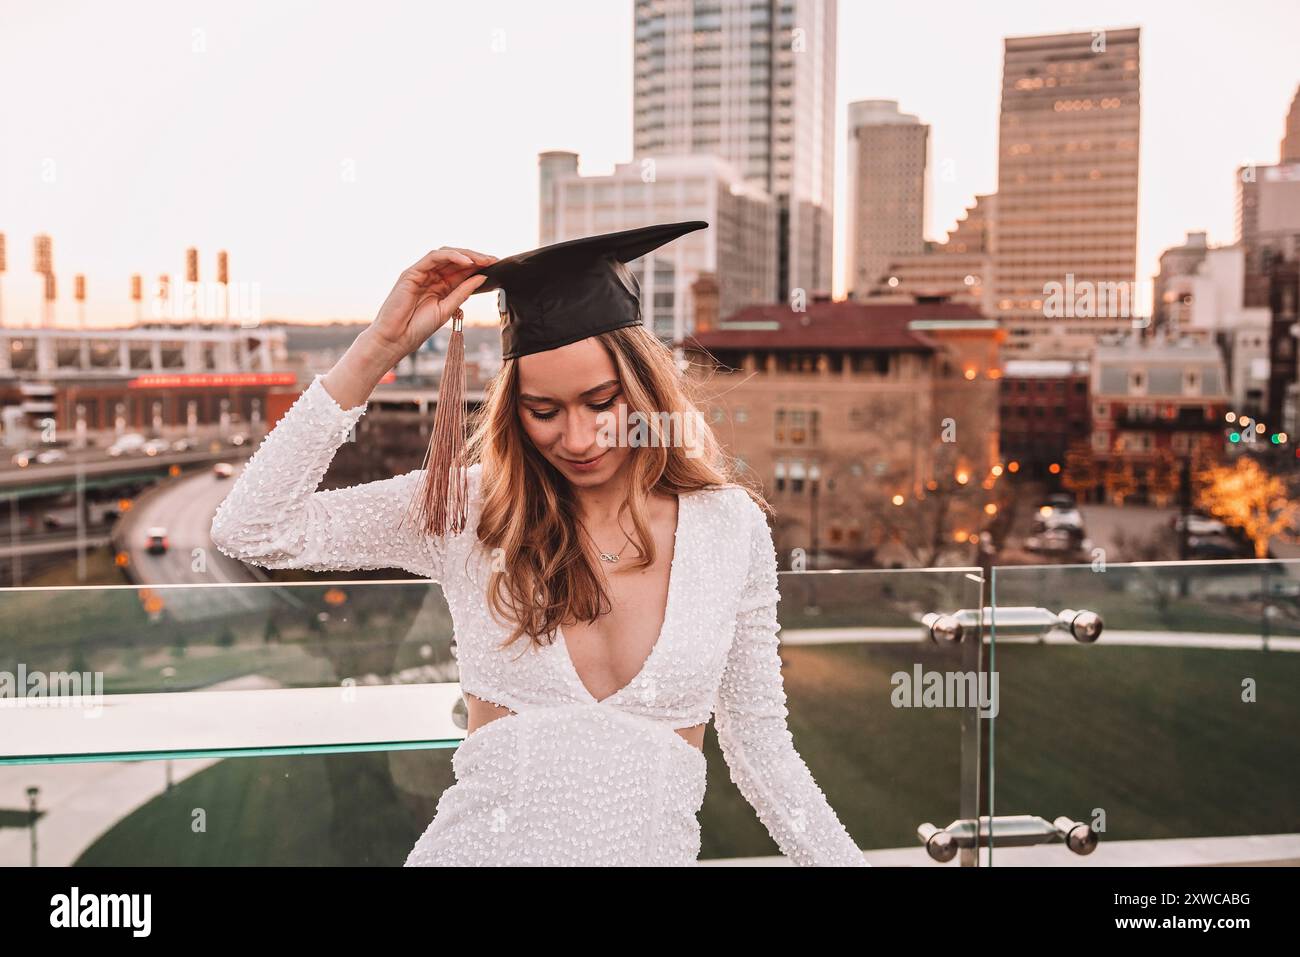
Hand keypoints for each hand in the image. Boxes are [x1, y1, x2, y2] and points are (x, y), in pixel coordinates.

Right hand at [366, 246, 496, 359]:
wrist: (396, 339)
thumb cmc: (418, 328)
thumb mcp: (448, 308)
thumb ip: (463, 292)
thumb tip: (482, 278)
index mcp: (440, 286)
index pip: (461, 270)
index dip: (479, 267)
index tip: (497, 267)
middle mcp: (431, 277)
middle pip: (456, 259)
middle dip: (476, 258)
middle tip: (494, 260)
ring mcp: (420, 273)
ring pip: (446, 255)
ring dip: (467, 255)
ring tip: (483, 260)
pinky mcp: (411, 272)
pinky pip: (433, 257)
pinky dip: (451, 257)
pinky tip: (467, 262)